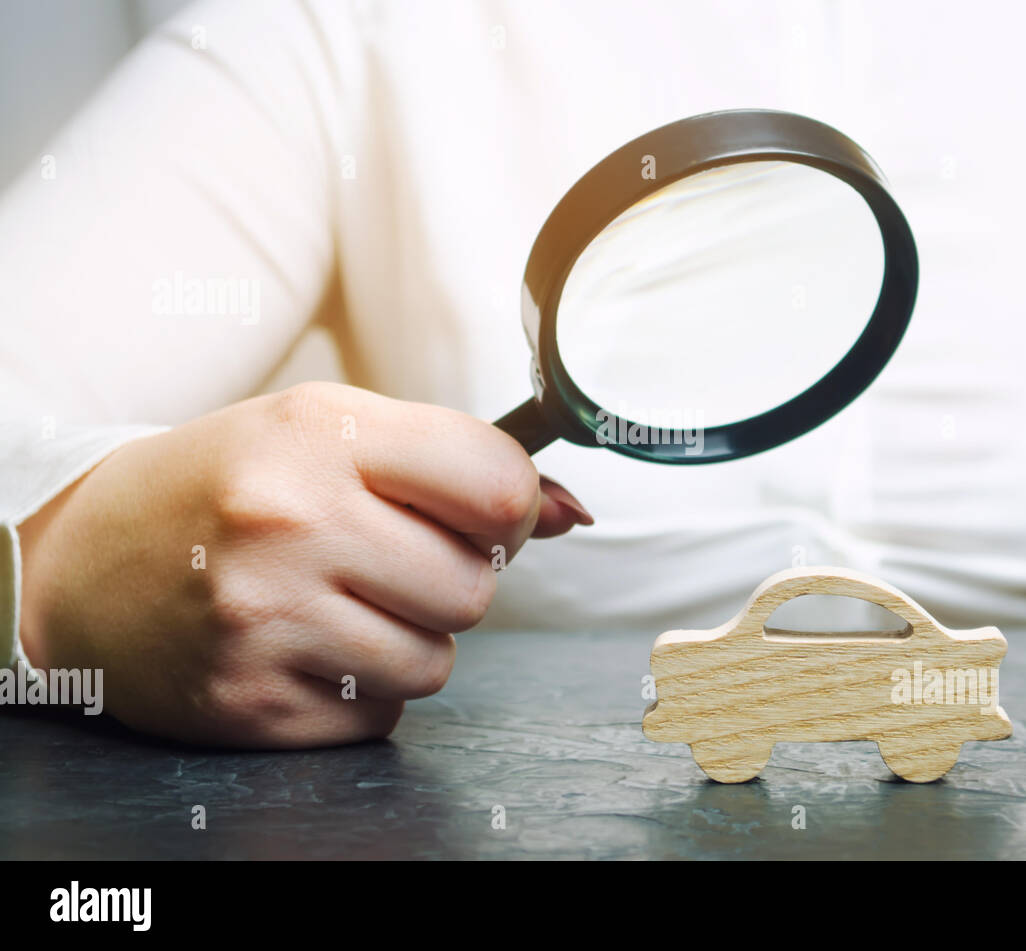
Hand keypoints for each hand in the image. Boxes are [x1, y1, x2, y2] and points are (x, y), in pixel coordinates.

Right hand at [16, 382, 592, 747]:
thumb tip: (572, 512)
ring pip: (435, 662)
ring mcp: (264, 619)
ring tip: (342, 604)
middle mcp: (290, 522)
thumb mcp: (332, 434)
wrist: (88, 562)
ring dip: (409, 641)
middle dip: (452, 580)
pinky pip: (379, 716)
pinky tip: (306, 649)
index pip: (497, 485)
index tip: (487, 514)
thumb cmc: (231, 485)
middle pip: (475, 588)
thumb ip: (457, 463)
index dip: (514, 508)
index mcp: (322, 434)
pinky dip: (361, 691)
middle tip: (389, 560)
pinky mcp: (249, 703)